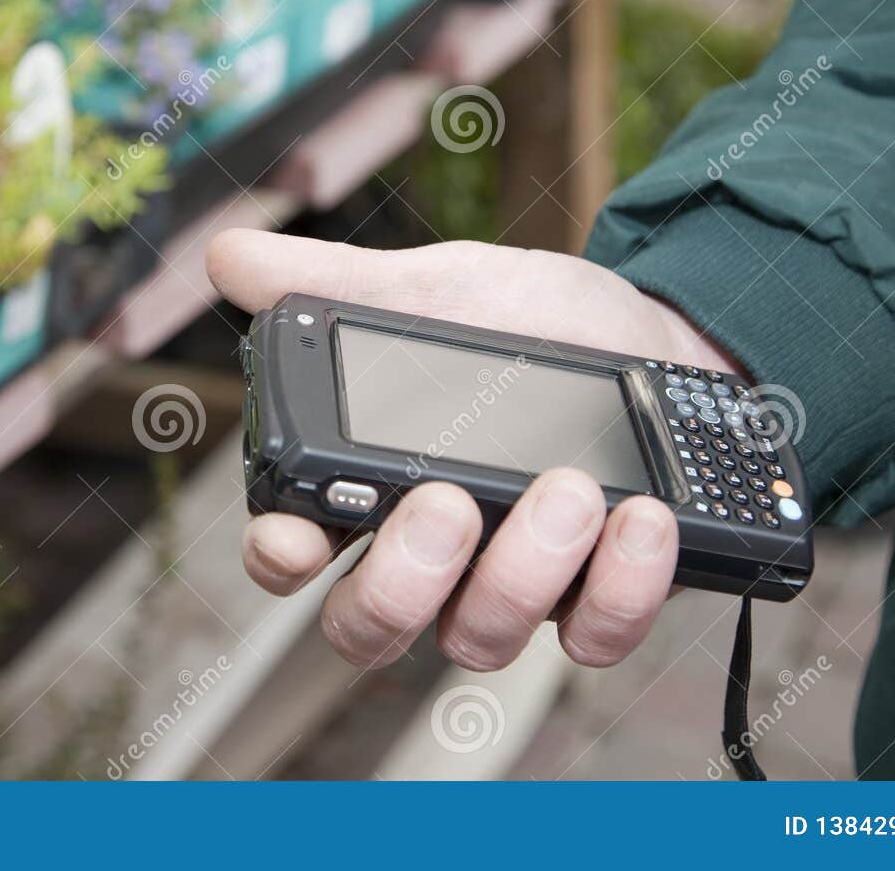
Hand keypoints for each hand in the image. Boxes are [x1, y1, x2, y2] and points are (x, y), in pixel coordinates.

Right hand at [206, 229, 740, 671]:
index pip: (292, 552)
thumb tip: (230, 255)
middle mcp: (433, 556)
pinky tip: (640, 519)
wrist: (665, 332)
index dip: (279, 558)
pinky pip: (591, 638)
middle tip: (444, 504)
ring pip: (478, 640)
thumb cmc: (538, 321)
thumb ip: (341, 285)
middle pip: (371, 628)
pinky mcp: (597, 600)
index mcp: (371, 485)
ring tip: (568, 485)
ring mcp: (512, 588)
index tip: (295, 536)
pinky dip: (618, 589)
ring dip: (520, 571)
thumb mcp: (441, 288)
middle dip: (400, 582)